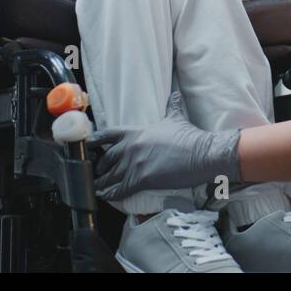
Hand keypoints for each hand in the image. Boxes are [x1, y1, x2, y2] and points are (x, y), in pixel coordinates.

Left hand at [87, 92, 241, 201]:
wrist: (202, 153)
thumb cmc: (190, 137)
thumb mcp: (176, 118)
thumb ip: (171, 107)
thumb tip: (175, 95)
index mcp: (136, 132)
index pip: (108, 134)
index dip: (96, 141)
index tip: (88, 146)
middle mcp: (131, 147)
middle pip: (106, 158)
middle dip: (100, 166)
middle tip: (95, 171)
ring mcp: (134, 164)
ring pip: (110, 176)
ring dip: (102, 182)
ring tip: (96, 187)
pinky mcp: (141, 179)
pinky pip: (120, 189)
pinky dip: (110, 194)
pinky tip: (104, 196)